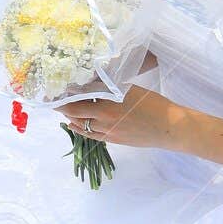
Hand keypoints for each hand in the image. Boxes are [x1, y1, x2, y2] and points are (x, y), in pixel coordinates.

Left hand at [60, 83, 183, 149]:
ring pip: (79, 123)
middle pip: (74, 109)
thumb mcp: (131, 89)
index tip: (56, 86)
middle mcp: (105, 114)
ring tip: (62, 108)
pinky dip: (78, 127)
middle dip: (62, 104)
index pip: (81, 92)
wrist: (169, 128)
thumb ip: (110, 87)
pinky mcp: (112, 140)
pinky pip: (89, 134)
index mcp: (110, 98)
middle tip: (53, 98)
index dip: (66, 90)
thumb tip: (92, 83)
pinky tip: (73, 123)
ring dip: (69, 116)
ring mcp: (107, 129)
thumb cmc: (154, 104)